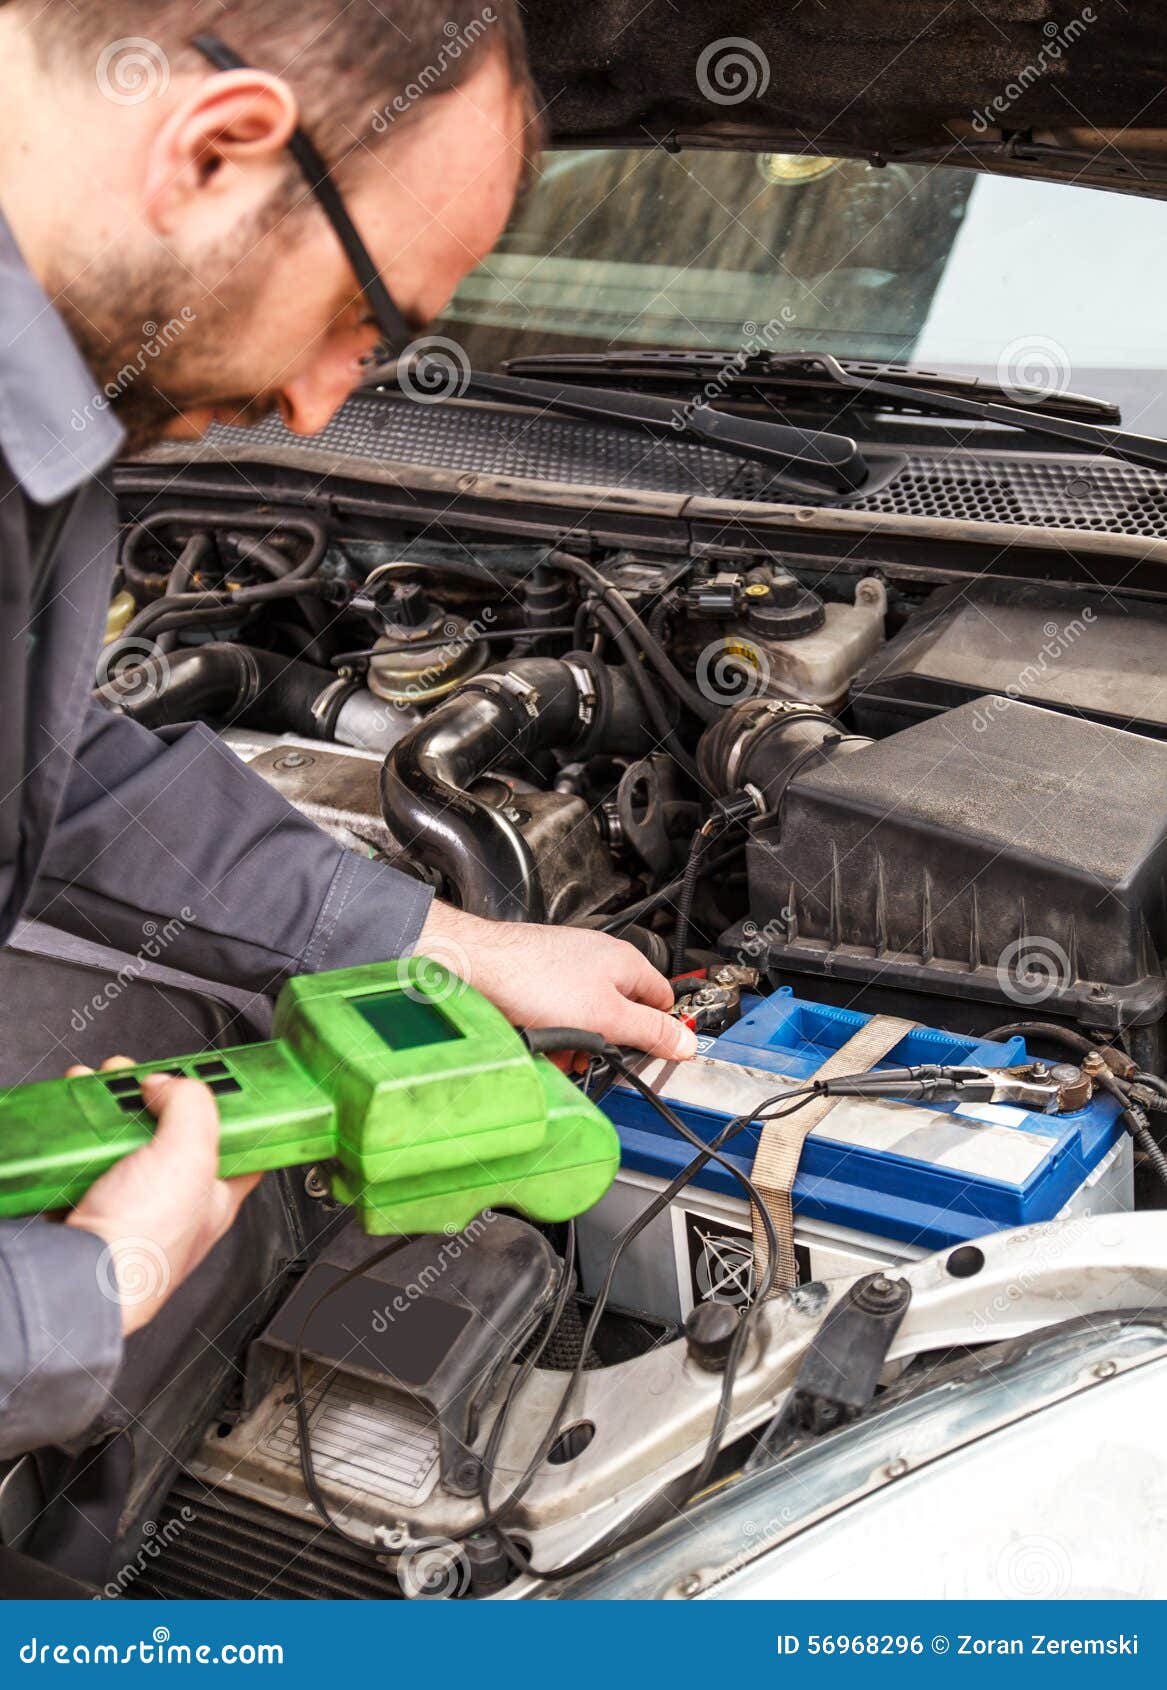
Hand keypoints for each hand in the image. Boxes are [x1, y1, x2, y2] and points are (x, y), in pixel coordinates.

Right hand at [65, 1060, 261, 1336]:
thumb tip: (171, 1085)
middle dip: (153, 1098)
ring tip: (100, 1086)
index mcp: (213, 1196)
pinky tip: (76, 1116)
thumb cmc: (141, 1245)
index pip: (238, 1146)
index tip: (211, 1083)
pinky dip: (78, 1132)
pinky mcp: (87, 1205)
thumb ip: (193, 1107)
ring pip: (124, 1142)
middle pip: (172, 1134)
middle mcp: (173, 1203)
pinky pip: (85, 1159)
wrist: (75, 1280)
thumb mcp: (190, 1155)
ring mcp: (128, 1205)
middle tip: (139, 1080)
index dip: (228, 1110)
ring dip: (111, 1107)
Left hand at [416, 904, 696, 1060]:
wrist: (478, 967)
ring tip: (561, 1052)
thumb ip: (650, 1031)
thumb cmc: (536, 981)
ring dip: (579, 1039)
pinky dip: (554, 1030)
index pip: (662, 999)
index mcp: (626, 963)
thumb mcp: (607, 1018)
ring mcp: (568, 967)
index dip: (660, 1030)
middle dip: (610, 1041)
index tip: (653, 1053)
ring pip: (588, 1014)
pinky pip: (558, 1012)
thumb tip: (687, 1042)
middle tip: (596, 1058)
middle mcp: (600, 959)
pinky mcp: (541, 978)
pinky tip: (540, 1042)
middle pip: (622, 1010)